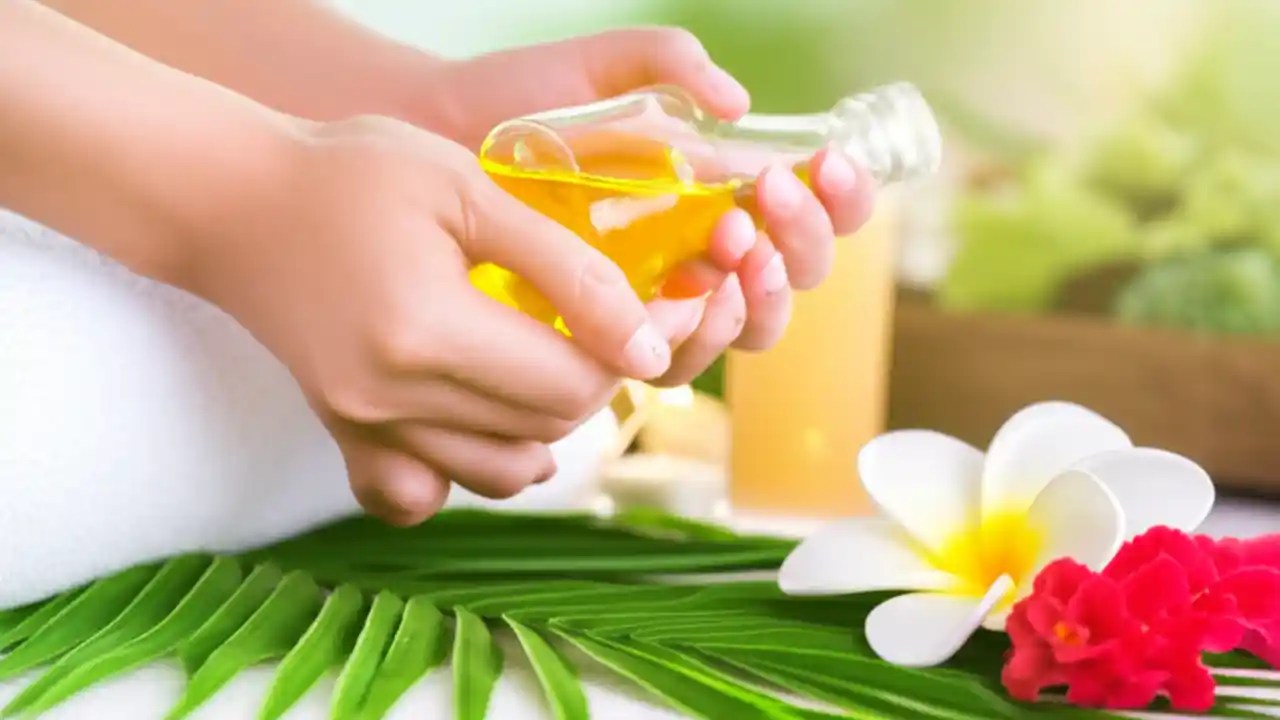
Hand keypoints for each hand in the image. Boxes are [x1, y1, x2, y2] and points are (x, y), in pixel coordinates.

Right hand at [186, 116, 678, 524]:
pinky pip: (424, 495)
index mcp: (425, 332)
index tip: (664, 307)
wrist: (234, 201)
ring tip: (552, 361)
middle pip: (545, 426)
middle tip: (609, 321)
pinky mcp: (343, 436)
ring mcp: (362, 428)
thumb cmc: (351, 174)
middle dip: (597, 378)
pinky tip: (484, 418)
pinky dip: (471, 469)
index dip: (632, 349)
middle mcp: (390, 401)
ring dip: (548, 425)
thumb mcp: (468, 189)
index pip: (571, 381)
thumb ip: (566, 269)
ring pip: (502, 471)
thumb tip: (648, 345)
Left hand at [420, 28, 877, 384]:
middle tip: (766, 202)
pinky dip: (704, 333)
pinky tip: (700, 293)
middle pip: (792, 275)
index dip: (838, 198)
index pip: (808, 210)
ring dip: (762, 292)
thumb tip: (739, 103)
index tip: (829, 163)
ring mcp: (659, 300)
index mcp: (713, 191)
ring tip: (738, 247)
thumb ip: (667, 63)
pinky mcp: (613, 339)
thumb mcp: (598, 70)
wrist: (432, 146)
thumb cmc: (515, 107)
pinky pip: (680, 362)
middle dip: (801, 243)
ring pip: (750, 327)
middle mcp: (699, 252)